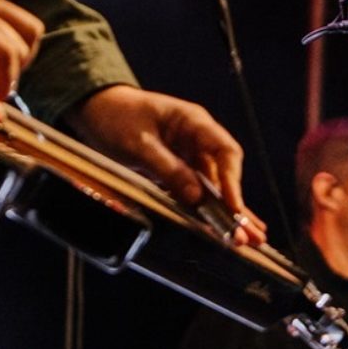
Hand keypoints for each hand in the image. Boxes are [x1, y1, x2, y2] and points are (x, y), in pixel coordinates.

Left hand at [68, 85, 265, 243]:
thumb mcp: (139, 143)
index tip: (233, 207)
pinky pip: (197, 191)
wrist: (96, 109)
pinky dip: (208, 210)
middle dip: (237, 205)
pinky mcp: (177, 169)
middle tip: (251, 234)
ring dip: (227, 213)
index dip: (232, 181)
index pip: (226, 151)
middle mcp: (197, 139)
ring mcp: (188, 154)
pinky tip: (225, 226)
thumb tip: (196, 197)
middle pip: (225, 173)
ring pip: (214, 187)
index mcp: (194, 122)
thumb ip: (168, 169)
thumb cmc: (117, 116)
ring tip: (247, 239)